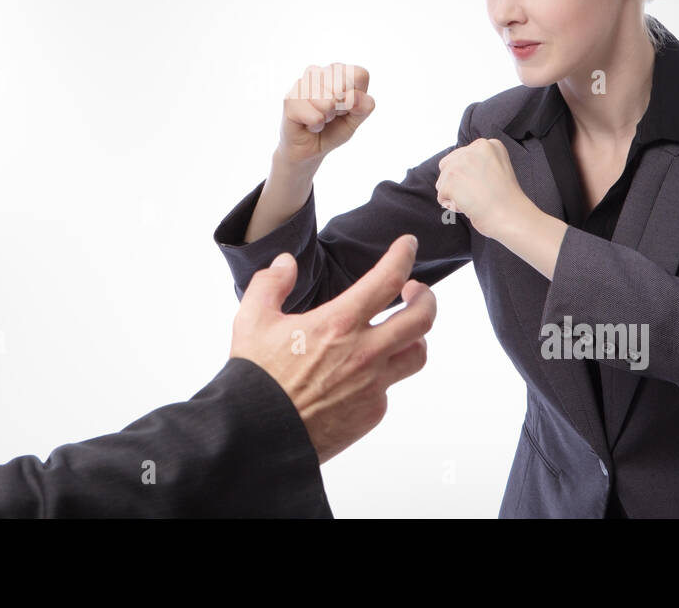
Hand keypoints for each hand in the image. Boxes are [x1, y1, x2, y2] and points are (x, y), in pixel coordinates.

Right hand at [229, 234, 434, 464]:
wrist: (258, 434)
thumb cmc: (256, 377)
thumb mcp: (252, 320)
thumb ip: (271, 284)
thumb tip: (285, 263)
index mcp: (339, 323)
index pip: (388, 279)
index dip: (403, 255)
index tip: (408, 245)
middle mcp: (364, 353)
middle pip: (422, 318)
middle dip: (426, 298)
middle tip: (415, 291)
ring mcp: (373, 385)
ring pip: (417, 354)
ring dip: (413, 337)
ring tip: (399, 331)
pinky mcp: (371, 413)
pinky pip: (391, 387)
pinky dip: (385, 373)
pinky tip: (365, 371)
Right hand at [277, 63, 374, 167]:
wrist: (308, 149)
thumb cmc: (333, 129)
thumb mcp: (356, 119)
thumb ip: (364, 106)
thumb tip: (352, 96)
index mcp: (339, 72)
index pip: (359, 74)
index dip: (357, 96)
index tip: (347, 106)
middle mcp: (319, 72)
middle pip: (343, 86)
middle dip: (341, 108)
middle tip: (330, 114)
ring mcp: (302, 83)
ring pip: (328, 102)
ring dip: (327, 117)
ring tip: (319, 118)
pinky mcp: (290, 98)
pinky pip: (315, 116)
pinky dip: (316, 126)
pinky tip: (308, 124)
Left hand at [435, 138, 529, 241]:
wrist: (511, 216)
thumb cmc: (506, 200)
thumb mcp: (498, 169)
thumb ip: (478, 163)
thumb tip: (456, 172)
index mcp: (488, 145)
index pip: (462, 156)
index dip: (469, 175)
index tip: (487, 185)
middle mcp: (473, 149)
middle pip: (447, 165)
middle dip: (457, 183)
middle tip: (478, 194)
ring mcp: (460, 163)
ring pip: (442, 182)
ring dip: (455, 195)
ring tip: (476, 200)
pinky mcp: (450, 179)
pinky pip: (441, 196)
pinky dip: (453, 206)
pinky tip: (470, 206)